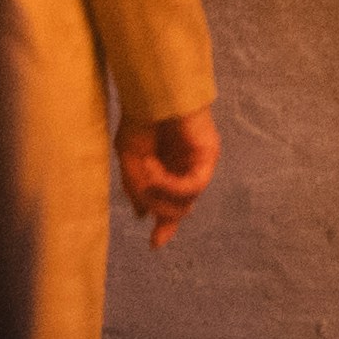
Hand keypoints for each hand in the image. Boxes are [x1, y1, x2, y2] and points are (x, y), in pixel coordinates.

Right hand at [120, 109, 220, 245]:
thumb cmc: (140, 121)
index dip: (165, 224)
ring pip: (186, 199)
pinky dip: (171, 186)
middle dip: (167, 220)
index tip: (154, 244)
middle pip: (181, 206)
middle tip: (156, 233)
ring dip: (160, 195)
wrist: (153, 94)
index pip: (171, 202)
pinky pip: (193, 185)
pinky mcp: (208, 156)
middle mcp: (185, 168)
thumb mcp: (130, 160)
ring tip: (145, 175)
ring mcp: (198, 163)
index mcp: (167, 169)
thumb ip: (138, 189)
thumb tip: (143, 216)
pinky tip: (155, 174)